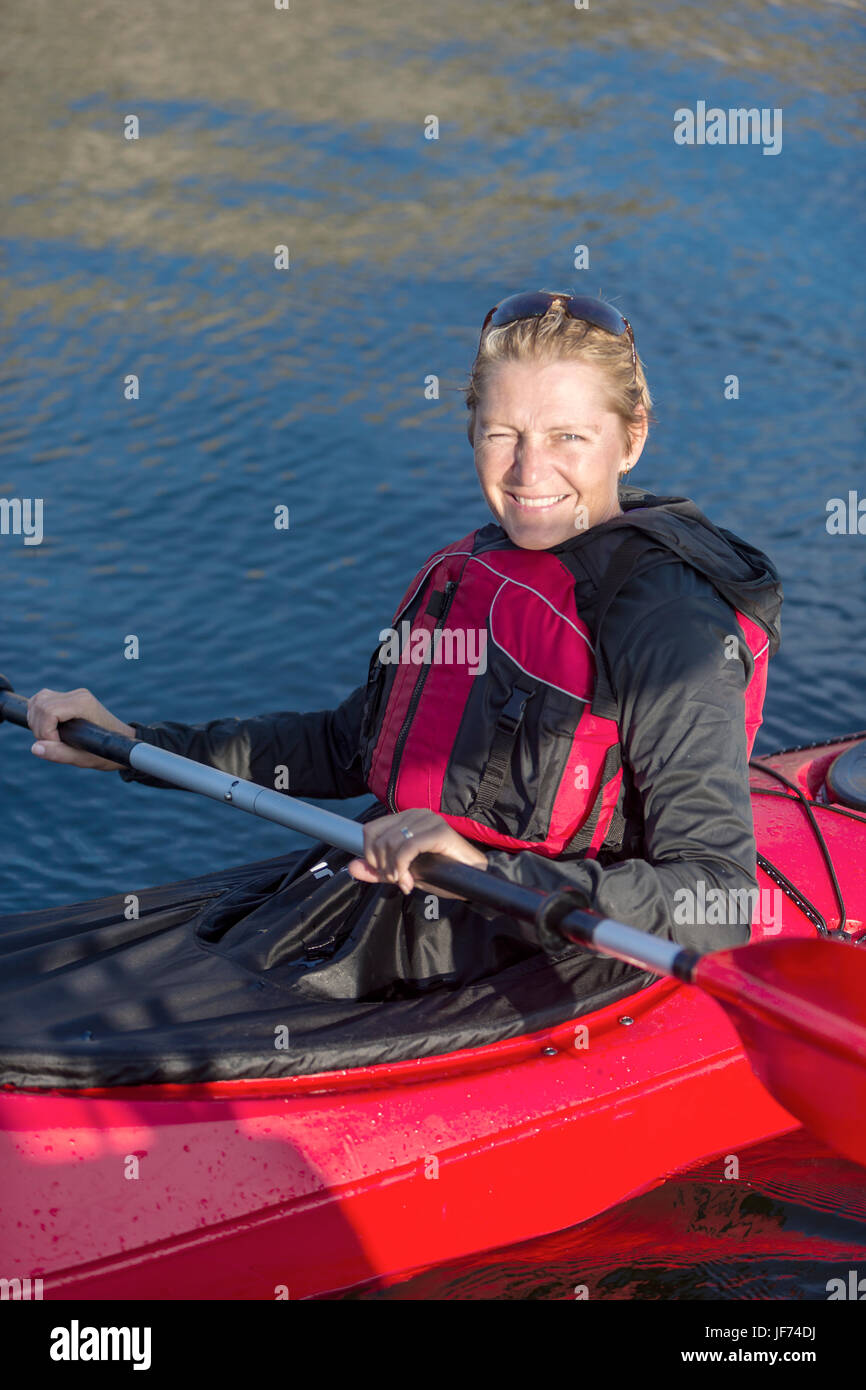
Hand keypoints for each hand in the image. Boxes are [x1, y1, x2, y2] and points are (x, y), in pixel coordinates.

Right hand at [27, 687, 136, 770]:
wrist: (122, 745)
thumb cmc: (107, 753)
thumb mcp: (83, 759)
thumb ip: (59, 754)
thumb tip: (35, 748)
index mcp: (83, 704)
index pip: (49, 711)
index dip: (45, 731)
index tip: (55, 745)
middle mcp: (78, 695)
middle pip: (40, 705)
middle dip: (39, 728)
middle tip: (52, 745)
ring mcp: (73, 695)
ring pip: (38, 701)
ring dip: (36, 722)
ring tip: (50, 739)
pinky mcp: (68, 698)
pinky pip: (42, 701)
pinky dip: (37, 715)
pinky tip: (47, 730)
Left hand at [347, 809, 487, 896]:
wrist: (473, 878)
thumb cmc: (441, 872)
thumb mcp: (403, 872)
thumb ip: (378, 870)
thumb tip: (352, 867)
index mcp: (406, 818)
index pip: (370, 830)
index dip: (371, 855)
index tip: (386, 874)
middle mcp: (416, 814)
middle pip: (377, 838)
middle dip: (382, 866)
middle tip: (397, 881)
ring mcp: (428, 820)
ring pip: (390, 843)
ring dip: (393, 870)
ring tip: (406, 882)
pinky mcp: (438, 831)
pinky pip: (406, 847)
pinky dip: (402, 867)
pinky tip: (410, 881)